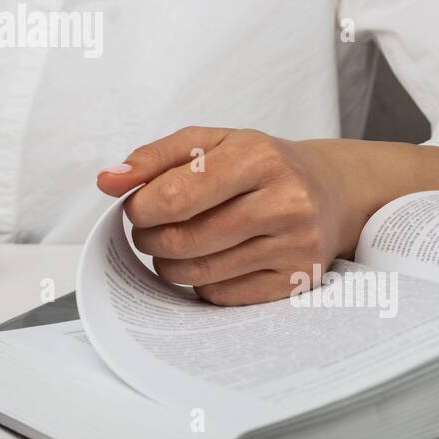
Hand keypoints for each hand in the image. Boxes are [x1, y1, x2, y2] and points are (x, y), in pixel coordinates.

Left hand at [96, 127, 375, 305]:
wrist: (330, 191)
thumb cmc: (260, 165)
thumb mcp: (211, 142)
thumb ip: (154, 157)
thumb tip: (108, 180)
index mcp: (258, 157)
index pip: (175, 195)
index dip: (140, 207)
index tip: (137, 205)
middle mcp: (284, 202)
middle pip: (183, 239)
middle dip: (149, 237)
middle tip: (148, 228)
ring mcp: (293, 246)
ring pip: (199, 273)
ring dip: (168, 263)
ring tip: (172, 244)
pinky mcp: (296, 280)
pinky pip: (222, 295)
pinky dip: (200, 283)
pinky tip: (208, 260)